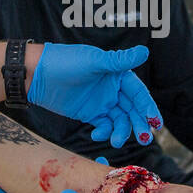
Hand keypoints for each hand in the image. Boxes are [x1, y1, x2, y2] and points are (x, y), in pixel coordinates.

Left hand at [27, 43, 162, 147]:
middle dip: (139, 123)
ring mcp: (102, 102)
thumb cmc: (66, 61)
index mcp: (118, 74)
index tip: (154, 122)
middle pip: (132, 110)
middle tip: (144, 138)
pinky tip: (98, 135)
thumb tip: (145, 51)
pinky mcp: (90, 114)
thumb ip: (119, 61)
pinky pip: (104, 126)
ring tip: (116, 141)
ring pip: (120, 120)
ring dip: (122, 131)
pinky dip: (104, 132)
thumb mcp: (94, 62)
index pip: (138, 93)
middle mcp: (113, 89)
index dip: (147, 107)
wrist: (37, 75)